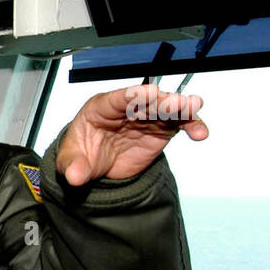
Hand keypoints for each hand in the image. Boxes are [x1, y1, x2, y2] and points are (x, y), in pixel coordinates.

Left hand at [57, 84, 208, 185]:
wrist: (95, 164)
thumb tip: (74, 176)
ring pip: (166, 108)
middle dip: (161, 101)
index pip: (117, 99)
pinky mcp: (161, 129)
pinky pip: (178, 124)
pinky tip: (200, 132)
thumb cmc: (81, 151)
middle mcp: (127, 108)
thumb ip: (73, 166)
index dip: (133, 96)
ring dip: (180, 108)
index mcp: (101, 108)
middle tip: (176, 103)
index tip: (147, 93)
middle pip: (146, 101)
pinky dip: (191, 125)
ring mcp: (146, 117)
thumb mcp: (70, 159)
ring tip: (193, 108)